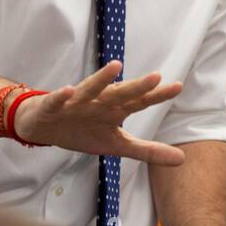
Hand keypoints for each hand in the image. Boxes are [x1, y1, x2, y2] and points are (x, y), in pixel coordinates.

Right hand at [12, 60, 185, 165]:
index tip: (177, 86)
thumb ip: (148, 150)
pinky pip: (57, 101)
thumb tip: (182, 160)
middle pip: (120, 93)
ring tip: (116, 66)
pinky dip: (62, 96)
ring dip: (102, 79)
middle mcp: (99, 101)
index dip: (157, 95)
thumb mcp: (117, 144)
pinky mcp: (53, 107)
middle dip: (137, 86)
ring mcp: (76, 102)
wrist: (42, 127)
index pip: (140, 101)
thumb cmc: (83, 130)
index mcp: (115, 109)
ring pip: (91, 89)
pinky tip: (69, 90)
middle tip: (155, 77)